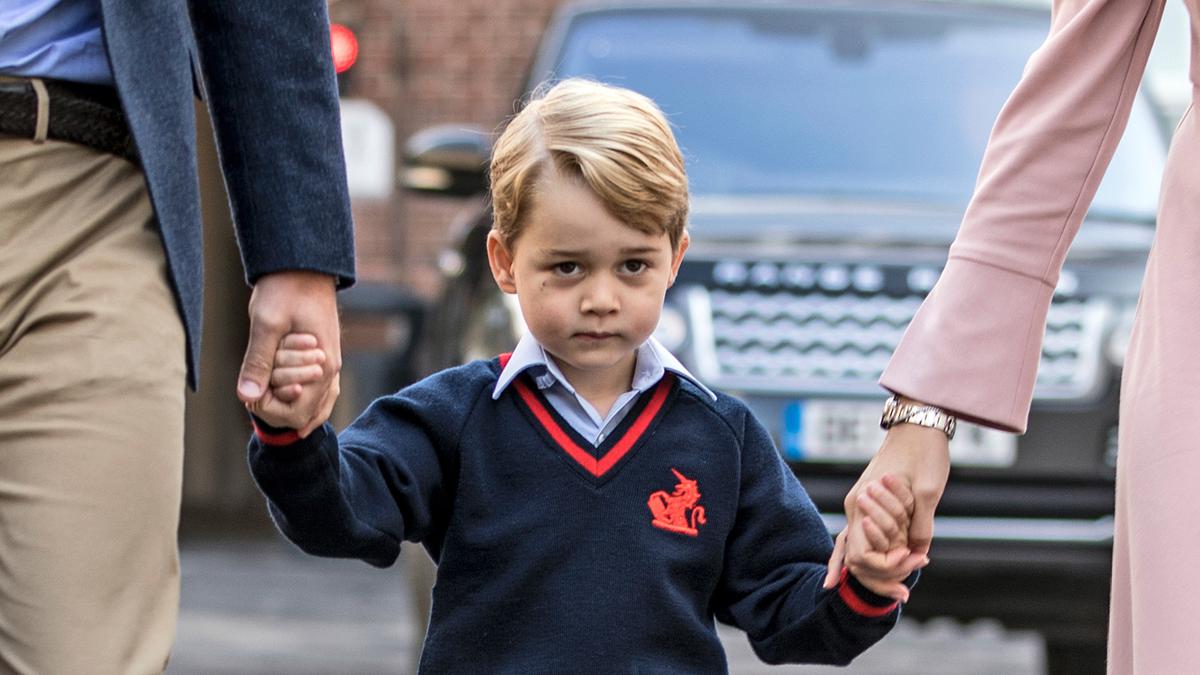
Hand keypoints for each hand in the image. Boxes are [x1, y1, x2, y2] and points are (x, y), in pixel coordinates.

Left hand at [237, 271, 340, 436]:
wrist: (304, 265)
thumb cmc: (285, 289)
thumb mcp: (266, 324)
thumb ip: (258, 362)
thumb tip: (246, 397)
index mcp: (322, 367)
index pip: (298, 414)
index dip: (270, 408)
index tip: (253, 388)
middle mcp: (331, 370)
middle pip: (307, 414)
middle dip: (279, 405)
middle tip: (258, 385)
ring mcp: (331, 364)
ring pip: (317, 406)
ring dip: (290, 403)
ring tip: (267, 393)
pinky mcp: (325, 356)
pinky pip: (320, 391)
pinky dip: (302, 398)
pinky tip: (284, 394)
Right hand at [824, 419, 950, 598]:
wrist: (917, 424)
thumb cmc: (923, 454)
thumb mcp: (929, 492)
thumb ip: (920, 525)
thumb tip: (918, 553)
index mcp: (863, 504)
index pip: (862, 555)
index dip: (887, 567)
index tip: (914, 562)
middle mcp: (854, 506)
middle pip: (856, 557)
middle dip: (880, 577)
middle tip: (906, 592)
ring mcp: (858, 504)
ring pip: (855, 548)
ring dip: (875, 570)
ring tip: (898, 591)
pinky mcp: (866, 502)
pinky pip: (858, 536)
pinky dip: (860, 556)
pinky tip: (858, 574)